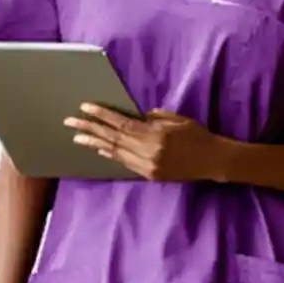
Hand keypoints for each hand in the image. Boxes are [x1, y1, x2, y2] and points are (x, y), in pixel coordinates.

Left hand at [65, 104, 230, 181]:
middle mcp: (149, 151)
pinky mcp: (150, 175)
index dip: (102, 115)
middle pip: (113, 138)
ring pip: (115, 152)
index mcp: (155, 134)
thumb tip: (133, 116)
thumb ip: (152, 117)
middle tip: (69, 122)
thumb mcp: (175, 118)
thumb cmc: (196, 134)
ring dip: (95, 143)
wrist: (214, 161)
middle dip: (89, 129)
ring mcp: (148, 165)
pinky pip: (125, 163)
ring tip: (77, 137)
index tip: (84, 107)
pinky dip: (110, 155)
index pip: (121, 123)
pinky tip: (99, 149)